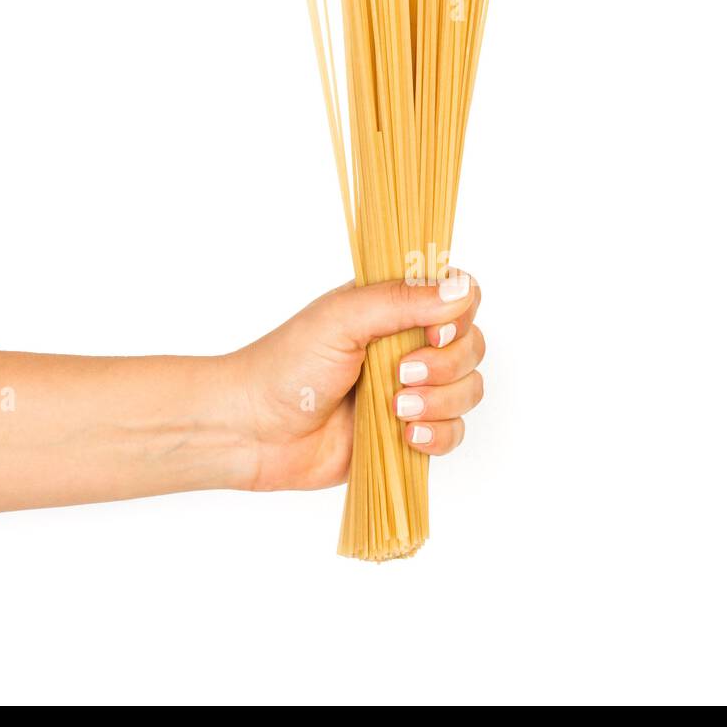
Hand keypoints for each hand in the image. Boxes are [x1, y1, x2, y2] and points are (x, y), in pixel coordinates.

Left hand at [230, 271, 484, 490]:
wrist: (254, 431)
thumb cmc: (285, 367)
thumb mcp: (341, 319)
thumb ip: (402, 301)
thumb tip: (460, 291)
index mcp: (394, 307)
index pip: (459, 295)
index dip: (459, 314)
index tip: (433, 332)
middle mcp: (409, 345)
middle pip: (472, 345)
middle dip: (446, 364)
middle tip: (400, 375)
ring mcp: (412, 390)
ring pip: (468, 390)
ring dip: (442, 402)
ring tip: (396, 410)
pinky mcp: (409, 433)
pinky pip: (454, 433)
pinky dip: (438, 435)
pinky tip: (405, 435)